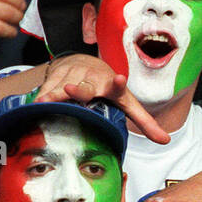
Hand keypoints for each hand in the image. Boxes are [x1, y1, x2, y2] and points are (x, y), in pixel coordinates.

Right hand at [35, 52, 168, 144]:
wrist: (84, 61)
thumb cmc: (108, 87)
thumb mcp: (127, 103)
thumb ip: (145, 122)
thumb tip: (166, 141)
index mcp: (113, 86)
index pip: (117, 86)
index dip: (118, 84)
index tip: (120, 80)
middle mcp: (93, 78)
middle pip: (86, 86)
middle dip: (79, 88)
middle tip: (71, 90)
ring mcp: (74, 74)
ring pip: (63, 85)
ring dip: (54, 92)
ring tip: (45, 100)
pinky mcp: (57, 73)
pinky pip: (49, 85)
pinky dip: (42, 93)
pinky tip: (36, 101)